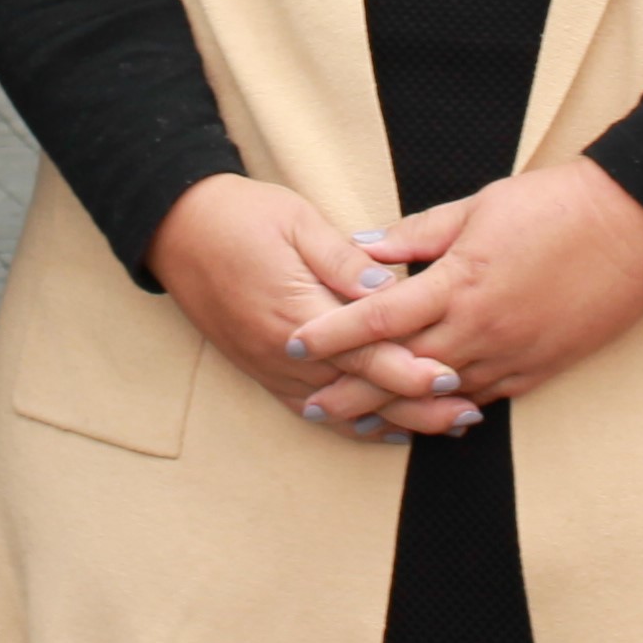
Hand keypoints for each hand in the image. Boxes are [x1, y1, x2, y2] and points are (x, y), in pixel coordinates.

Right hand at [145, 174, 454, 442]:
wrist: (175, 228)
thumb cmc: (239, 215)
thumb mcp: (297, 220)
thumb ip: (343, 259)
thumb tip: (387, 285)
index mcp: (295, 311)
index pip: (364, 353)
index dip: (411, 369)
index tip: (453, 376)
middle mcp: (283, 352)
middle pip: (360, 393)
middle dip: (416, 407)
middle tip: (467, 415)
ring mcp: (270, 367)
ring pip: (340, 410)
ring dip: (392, 420)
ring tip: (441, 427)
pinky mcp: (262, 370)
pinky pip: (312, 410)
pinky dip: (351, 423)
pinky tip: (384, 427)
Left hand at [283, 159, 642, 417]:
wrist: (632, 225)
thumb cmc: (553, 204)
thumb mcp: (476, 206)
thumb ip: (416, 234)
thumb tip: (362, 247)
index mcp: (459, 282)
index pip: (378, 317)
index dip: (333, 334)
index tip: (295, 343)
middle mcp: (481, 327)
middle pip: (401, 370)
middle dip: (353, 390)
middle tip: (311, 405)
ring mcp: (513, 353)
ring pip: (441, 396)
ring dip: (397, 412)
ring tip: (358, 424)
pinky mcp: (541, 368)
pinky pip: (485, 398)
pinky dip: (451, 411)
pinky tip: (427, 419)